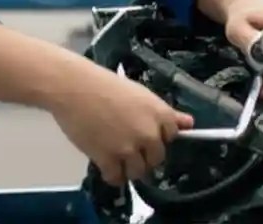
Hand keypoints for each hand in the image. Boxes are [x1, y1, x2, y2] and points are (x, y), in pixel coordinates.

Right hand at [48, 65, 193, 186]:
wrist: (74, 87)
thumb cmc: (105, 85)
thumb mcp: (140, 94)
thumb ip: (164, 113)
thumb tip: (189, 123)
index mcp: (159, 113)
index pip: (172, 136)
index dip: (158, 137)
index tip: (146, 135)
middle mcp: (149, 133)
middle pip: (156, 158)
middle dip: (144, 155)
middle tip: (128, 146)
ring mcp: (129, 148)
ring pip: (139, 172)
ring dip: (129, 168)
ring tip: (116, 156)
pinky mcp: (108, 159)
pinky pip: (117, 178)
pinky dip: (112, 175)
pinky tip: (106, 165)